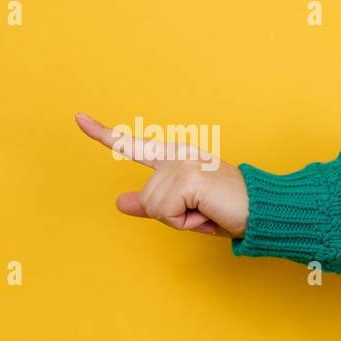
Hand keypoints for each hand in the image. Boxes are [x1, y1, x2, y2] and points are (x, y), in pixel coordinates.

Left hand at [75, 113, 248, 237]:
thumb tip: (119, 202)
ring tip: (207, 210)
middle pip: (146, 199)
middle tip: (202, 211)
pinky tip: (207, 211)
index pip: (134, 145)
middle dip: (172, 216)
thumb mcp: (183, 210)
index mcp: (176, 157)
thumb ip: (150, 204)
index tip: (78, 117)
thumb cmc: (228, 211)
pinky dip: (186, 222)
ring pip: (155, 208)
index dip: (103, 134)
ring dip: (181, 220)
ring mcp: (182, 164)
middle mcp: (177, 155)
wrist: (262, 212)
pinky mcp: (188, 177)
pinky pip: (166, 213)